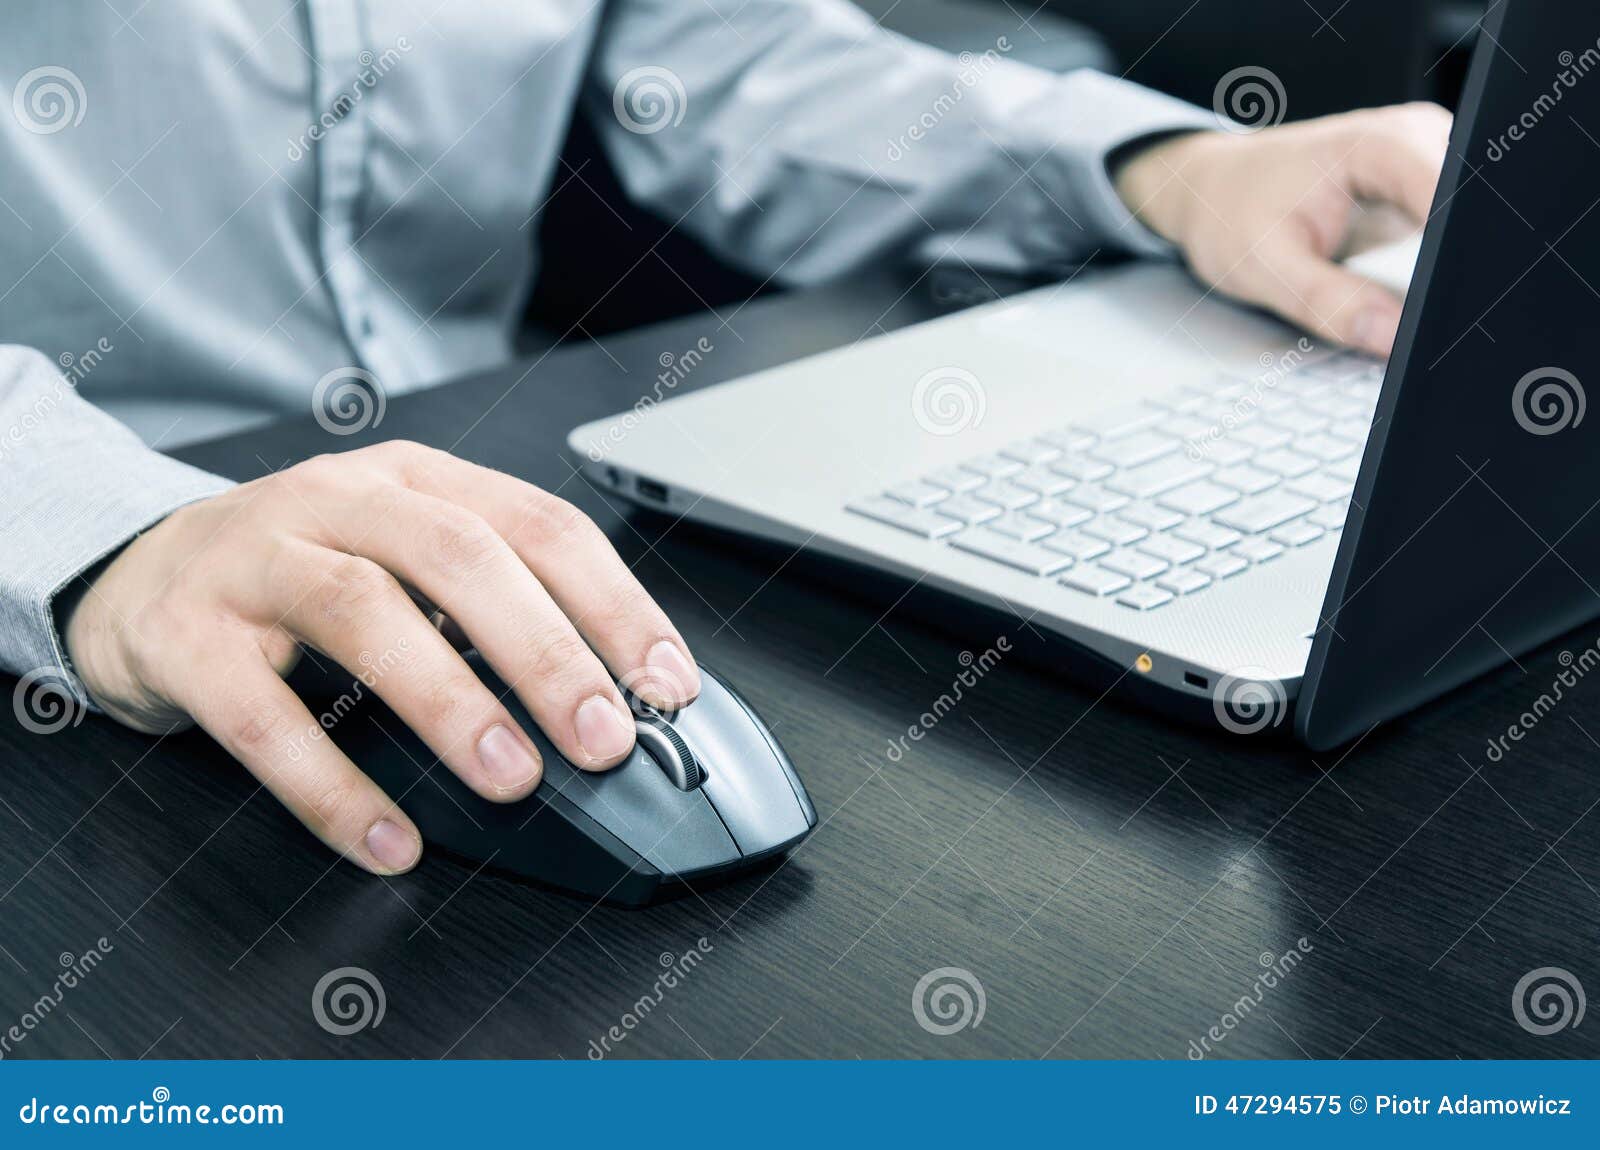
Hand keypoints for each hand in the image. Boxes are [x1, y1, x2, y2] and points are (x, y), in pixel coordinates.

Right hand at [62, 441, 700, 873]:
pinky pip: (261, 714)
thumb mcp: (403, 566)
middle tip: (602, 737)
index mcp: (417, 481)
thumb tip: (605, 706)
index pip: (539, 525)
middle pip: (459, 555)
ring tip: (511, 777)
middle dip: (544, 650)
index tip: (666, 685)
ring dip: (449, 700)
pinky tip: (390, 837)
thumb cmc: (299, 581)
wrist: (137, 576)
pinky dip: (332, 784)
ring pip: (363, 613)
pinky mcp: (184, 635)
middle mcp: (341, 501)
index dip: (614, 605)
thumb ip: (489, 616)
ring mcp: (254, 558)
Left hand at [1114, 102, 1451, 356]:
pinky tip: (1420, 286)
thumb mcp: (1264, 267)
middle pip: (1475, 205)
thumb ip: (1329, 303)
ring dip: (1457, 264)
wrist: (1212, 189)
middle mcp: (1416, 139)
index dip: (1459, 255)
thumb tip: (1393, 338)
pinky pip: (1457, 223)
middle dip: (1463, 264)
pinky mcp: (1427, 187)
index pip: (1454, 197)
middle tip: (1432, 319)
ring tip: (1420, 302)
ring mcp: (1427, 159)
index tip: (1445, 307)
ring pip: (1473, 217)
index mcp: (1379, 145)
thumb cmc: (1229, 215)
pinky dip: (1445, 260)